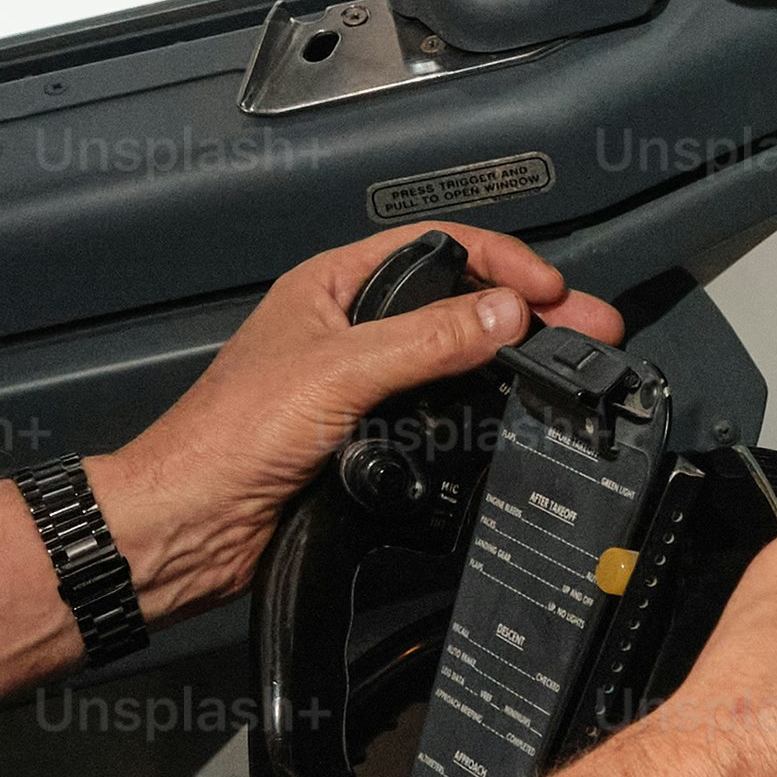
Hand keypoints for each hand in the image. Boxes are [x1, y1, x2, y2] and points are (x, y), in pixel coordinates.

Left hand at [91, 227, 622, 617]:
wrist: (188, 526)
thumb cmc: (225, 437)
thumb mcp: (337, 371)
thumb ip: (424, 340)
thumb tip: (503, 313)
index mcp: (331, 288)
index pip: (436, 249)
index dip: (500, 262)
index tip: (550, 292)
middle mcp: (347, 330)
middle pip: (455, 304)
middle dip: (524, 314)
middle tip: (587, 330)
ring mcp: (359, 387)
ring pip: (450, 363)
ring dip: (507, 365)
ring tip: (566, 373)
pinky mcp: (365, 441)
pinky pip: (436, 419)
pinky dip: (478, 418)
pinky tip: (511, 422)